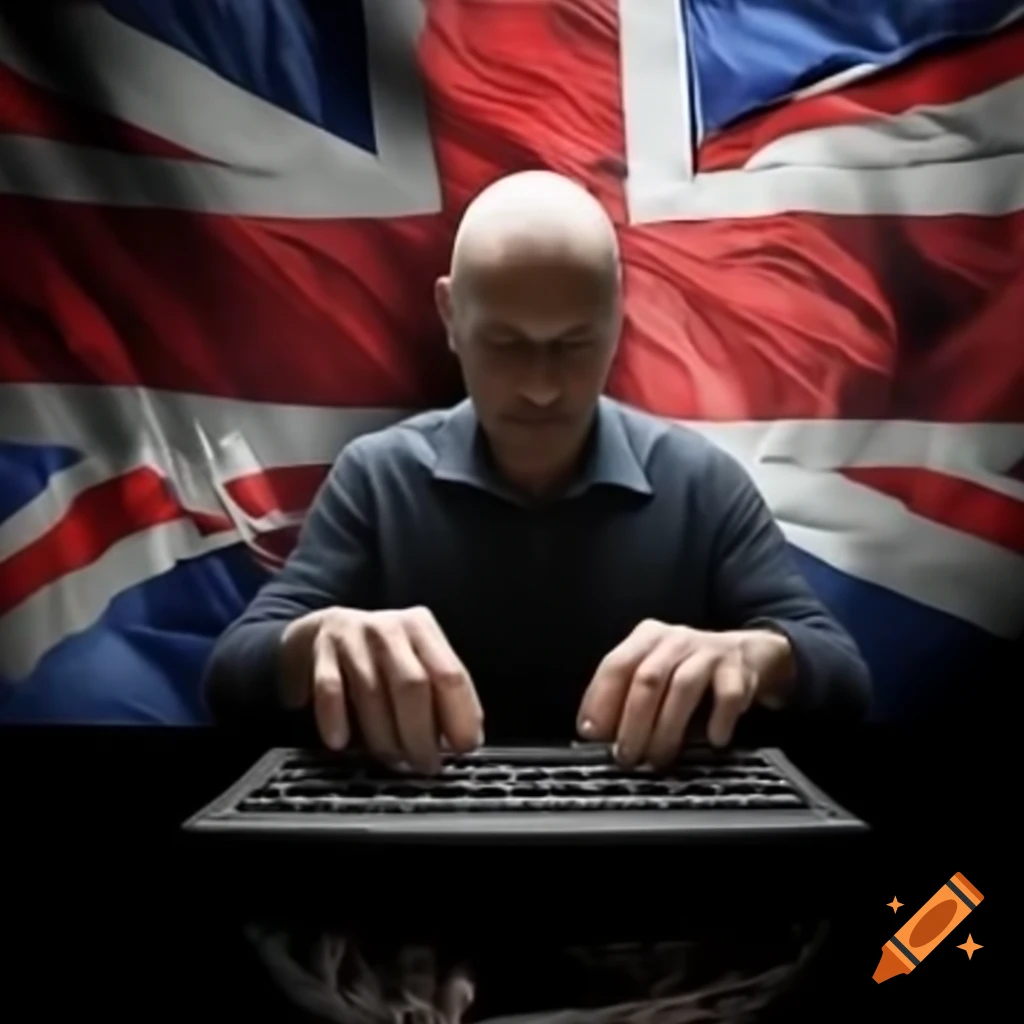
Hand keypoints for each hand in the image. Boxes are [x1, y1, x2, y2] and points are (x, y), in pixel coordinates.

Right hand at [279, 605, 483, 771]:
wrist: (323, 629)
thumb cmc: (379, 655)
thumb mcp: (414, 659)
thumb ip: (438, 691)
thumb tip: (464, 739)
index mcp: (421, 629)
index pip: (450, 674)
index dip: (460, 716)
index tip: (464, 748)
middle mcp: (389, 629)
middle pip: (412, 685)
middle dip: (421, 735)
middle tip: (426, 765)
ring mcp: (353, 638)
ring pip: (372, 693)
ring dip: (384, 737)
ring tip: (393, 760)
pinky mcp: (320, 651)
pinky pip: (329, 690)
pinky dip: (335, 720)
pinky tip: (341, 743)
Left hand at [576, 619, 794, 768]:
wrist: (745, 655)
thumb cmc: (686, 670)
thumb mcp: (654, 672)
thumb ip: (626, 696)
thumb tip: (597, 734)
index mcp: (646, 638)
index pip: (616, 665)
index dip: (601, 700)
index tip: (593, 734)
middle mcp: (675, 640)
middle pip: (648, 679)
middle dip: (632, 723)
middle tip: (627, 757)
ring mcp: (708, 652)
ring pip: (682, 687)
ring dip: (667, 729)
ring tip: (659, 758)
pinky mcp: (738, 670)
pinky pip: (728, 696)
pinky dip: (718, 720)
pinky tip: (713, 740)